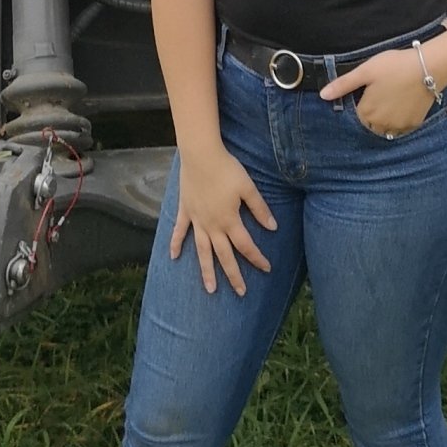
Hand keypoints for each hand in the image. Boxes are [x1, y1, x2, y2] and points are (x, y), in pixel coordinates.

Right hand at [171, 147, 277, 295]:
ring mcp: (197, 220)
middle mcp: (212, 225)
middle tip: (241, 292)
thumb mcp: (248, 187)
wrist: (200, 154)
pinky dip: (176, 244)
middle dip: (234, 275)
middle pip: (224, 256)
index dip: (257, 258)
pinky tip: (173, 257)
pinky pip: (180, 231)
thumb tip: (273, 227)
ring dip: (206, 271)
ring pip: (202, 251)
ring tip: (210, 289)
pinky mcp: (185, 211)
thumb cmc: (227, 169)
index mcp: (229, 220)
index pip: (246, 246)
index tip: (267, 268)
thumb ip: (259, 208)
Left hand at [320, 49, 433, 137]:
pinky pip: (401, 127)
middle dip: (373, 112)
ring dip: (385, 118)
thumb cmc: (394, 66)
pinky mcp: (414, 124)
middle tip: (382, 92)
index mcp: (367, 113)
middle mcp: (382, 125)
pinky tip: (403, 103)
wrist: (428, 67)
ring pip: (386, 128)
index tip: (369, 90)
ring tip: (392, 97)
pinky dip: (400, 119)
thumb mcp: (365, 71)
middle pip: (370, 124)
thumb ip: (343, 85)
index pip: (357, 116)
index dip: (362, 102)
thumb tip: (323, 95)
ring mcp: (399, 127)